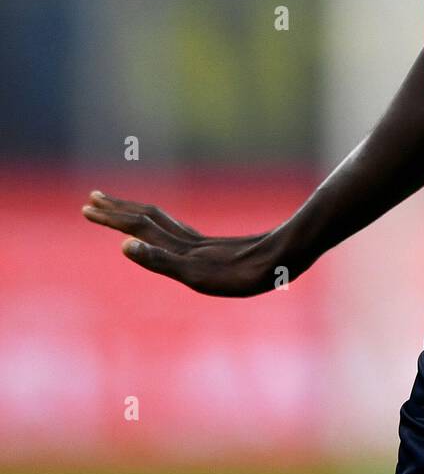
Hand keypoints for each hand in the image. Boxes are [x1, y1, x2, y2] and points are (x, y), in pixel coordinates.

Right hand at [81, 190, 281, 296]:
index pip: (138, 226)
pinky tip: (162, 232)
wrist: (286, 258)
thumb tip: (124, 244)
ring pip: (161, 224)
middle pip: (146, 219)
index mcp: (180, 248)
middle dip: (118, 210)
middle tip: (92, 198)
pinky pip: (179, 235)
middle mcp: (187, 243)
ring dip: (136, 214)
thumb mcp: (199, 275)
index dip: (113, 216)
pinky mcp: (216, 252)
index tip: (88, 204)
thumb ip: (160, 261)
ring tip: (119, 208)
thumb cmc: (246, 273)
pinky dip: (161, 229)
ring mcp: (202, 246)